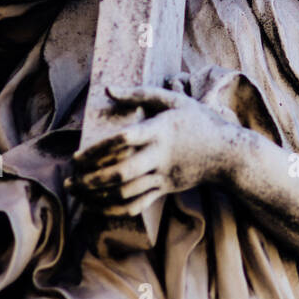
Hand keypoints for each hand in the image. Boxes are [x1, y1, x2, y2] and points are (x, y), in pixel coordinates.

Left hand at [70, 86, 235, 216]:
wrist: (228, 154)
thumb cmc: (199, 121)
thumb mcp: (174, 100)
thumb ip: (140, 93)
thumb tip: (109, 89)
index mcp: (160, 131)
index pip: (123, 141)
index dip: (97, 150)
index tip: (78, 156)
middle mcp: (160, 156)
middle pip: (121, 173)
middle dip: (91, 180)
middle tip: (70, 180)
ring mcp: (163, 176)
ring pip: (126, 193)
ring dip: (97, 196)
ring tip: (77, 192)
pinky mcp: (166, 190)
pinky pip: (136, 205)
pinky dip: (113, 209)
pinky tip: (97, 206)